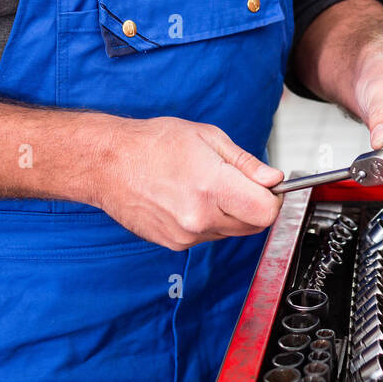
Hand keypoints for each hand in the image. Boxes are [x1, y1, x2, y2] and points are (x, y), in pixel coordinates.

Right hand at [100, 115, 283, 248]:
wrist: (108, 164)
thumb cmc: (153, 144)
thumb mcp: (208, 137)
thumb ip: (245, 163)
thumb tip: (272, 179)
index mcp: (212, 187)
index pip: (266, 212)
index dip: (273, 197)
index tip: (268, 186)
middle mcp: (199, 218)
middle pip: (253, 225)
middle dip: (254, 204)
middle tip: (238, 181)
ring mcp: (186, 235)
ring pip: (231, 232)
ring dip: (230, 212)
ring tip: (205, 185)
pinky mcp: (174, 244)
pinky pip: (207, 236)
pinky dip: (208, 220)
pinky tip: (189, 198)